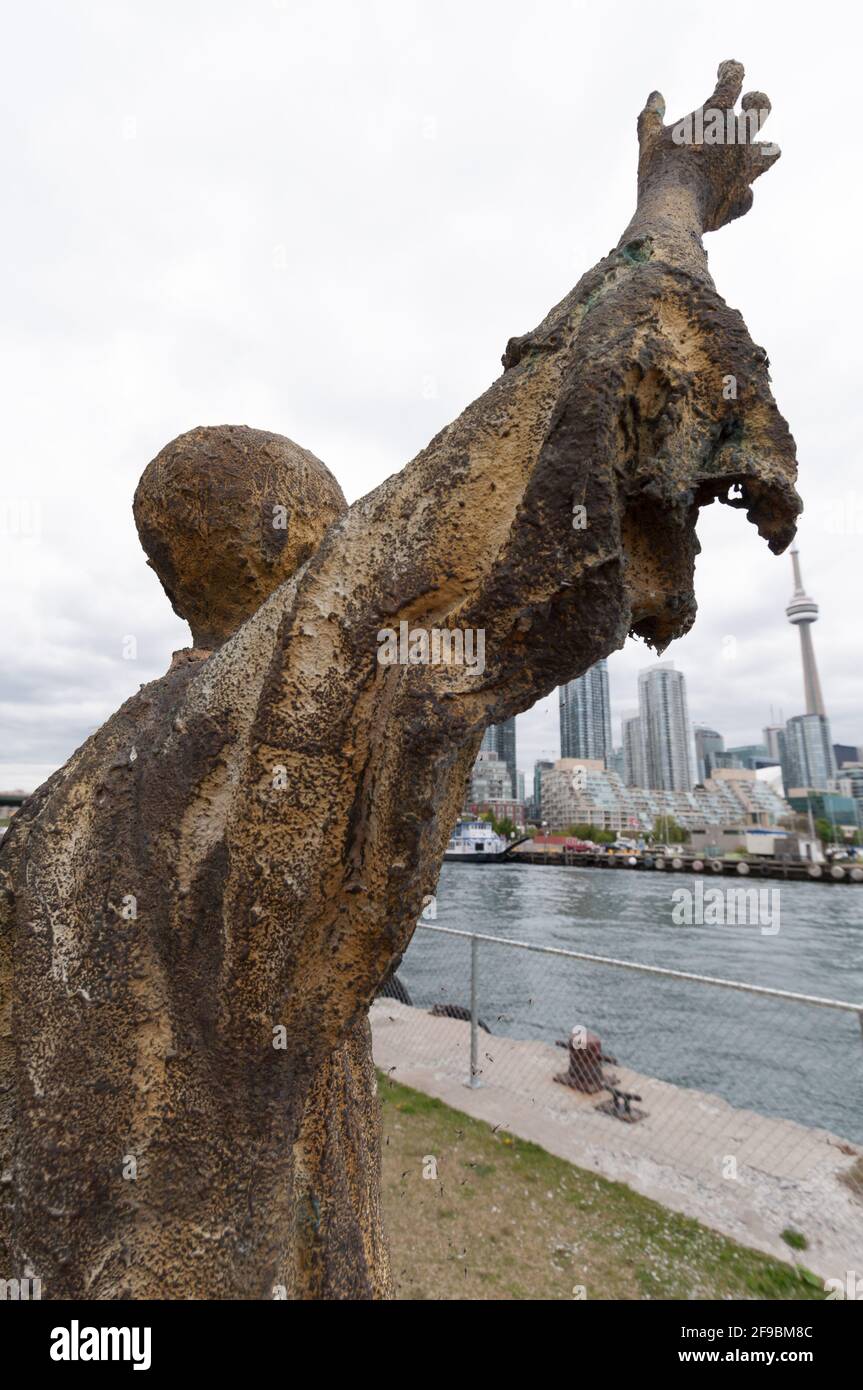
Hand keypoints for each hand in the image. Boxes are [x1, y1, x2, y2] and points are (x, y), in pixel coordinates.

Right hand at [636, 60, 779, 231]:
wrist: (673, 212)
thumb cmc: (659, 170)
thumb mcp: (649, 139)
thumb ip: (651, 115)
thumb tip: (655, 96)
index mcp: (716, 114)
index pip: (733, 78)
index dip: (731, 69)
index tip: (724, 69)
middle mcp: (738, 137)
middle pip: (762, 107)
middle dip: (757, 101)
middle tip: (748, 102)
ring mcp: (744, 168)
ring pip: (770, 152)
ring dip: (764, 149)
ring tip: (755, 151)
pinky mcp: (743, 197)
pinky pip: (748, 194)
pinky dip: (741, 193)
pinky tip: (730, 194)